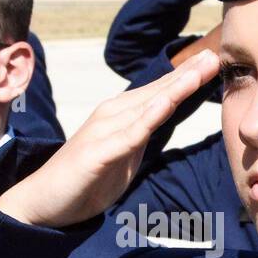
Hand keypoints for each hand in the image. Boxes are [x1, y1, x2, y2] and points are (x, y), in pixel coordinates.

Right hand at [0, 50, 219, 227]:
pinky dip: (147, 120)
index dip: (186, 78)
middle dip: (187, 75)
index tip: (213, 62)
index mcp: (121, 116)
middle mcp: (112, 115)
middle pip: (157, 93)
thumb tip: (159, 120)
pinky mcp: (96, 153)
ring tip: (199, 73)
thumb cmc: (85, 179)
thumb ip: (140, 136)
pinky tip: (165, 106)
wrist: (43, 201)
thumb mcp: (123, 156)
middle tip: (214, 56)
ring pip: (147, 108)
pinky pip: (127, 135)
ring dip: (174, 89)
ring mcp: (104, 132)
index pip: (160, 94)